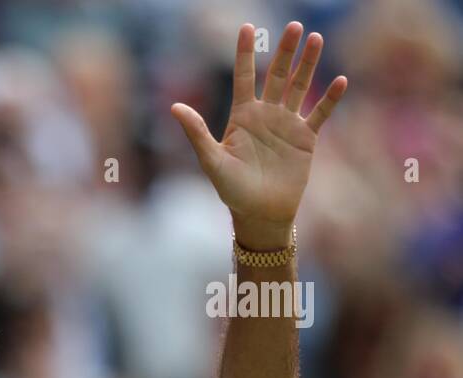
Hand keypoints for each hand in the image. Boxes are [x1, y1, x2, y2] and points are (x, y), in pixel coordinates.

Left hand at [172, 22, 346, 248]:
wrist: (259, 213)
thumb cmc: (231, 189)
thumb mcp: (211, 160)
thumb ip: (196, 132)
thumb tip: (174, 107)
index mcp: (242, 116)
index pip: (244, 78)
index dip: (245, 54)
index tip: (247, 27)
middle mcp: (266, 115)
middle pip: (278, 75)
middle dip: (286, 51)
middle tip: (295, 26)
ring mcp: (287, 124)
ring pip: (300, 87)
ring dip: (309, 65)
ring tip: (317, 39)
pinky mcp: (306, 139)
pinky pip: (320, 114)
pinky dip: (330, 99)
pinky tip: (340, 80)